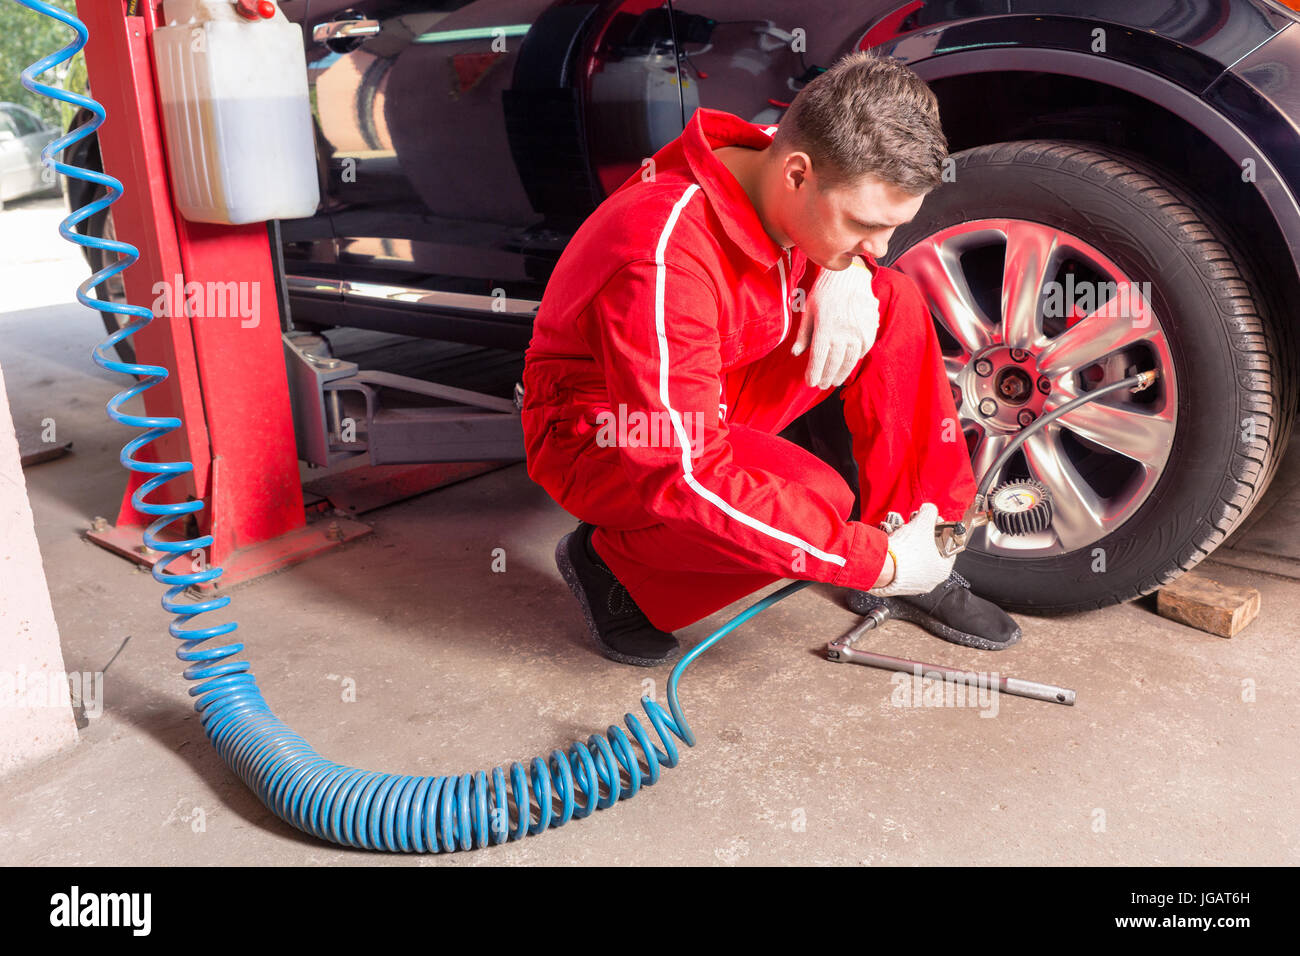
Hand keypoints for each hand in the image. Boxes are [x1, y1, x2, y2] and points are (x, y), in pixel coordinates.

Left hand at [792, 257, 878, 389]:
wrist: (850, 276)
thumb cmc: (825, 291)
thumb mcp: (809, 310)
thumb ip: (804, 334)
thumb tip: (795, 354)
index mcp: (824, 328)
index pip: (818, 358)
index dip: (813, 373)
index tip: (810, 383)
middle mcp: (843, 332)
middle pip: (833, 362)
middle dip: (826, 376)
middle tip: (821, 385)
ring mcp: (858, 332)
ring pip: (849, 360)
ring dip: (841, 373)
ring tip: (834, 381)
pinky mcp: (869, 330)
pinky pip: (862, 350)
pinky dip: (855, 360)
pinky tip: (848, 365)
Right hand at [867, 503, 954, 596]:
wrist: (882, 566)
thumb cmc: (906, 552)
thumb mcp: (923, 523)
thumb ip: (930, 512)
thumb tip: (929, 508)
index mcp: (942, 569)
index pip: (947, 546)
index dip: (940, 530)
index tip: (933, 523)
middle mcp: (930, 580)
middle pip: (927, 550)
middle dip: (919, 535)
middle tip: (913, 526)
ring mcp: (913, 585)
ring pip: (912, 557)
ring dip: (906, 543)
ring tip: (899, 532)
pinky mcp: (897, 585)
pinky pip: (899, 565)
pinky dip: (896, 553)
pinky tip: (892, 544)